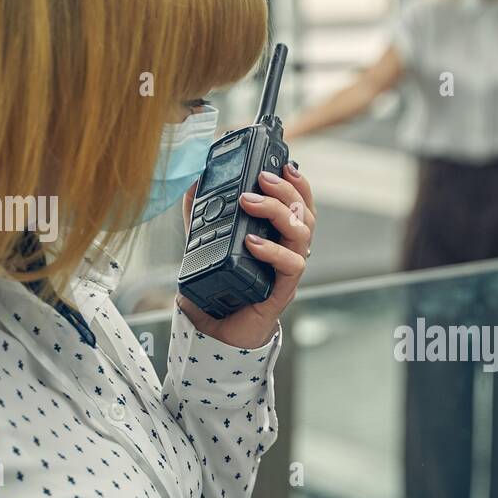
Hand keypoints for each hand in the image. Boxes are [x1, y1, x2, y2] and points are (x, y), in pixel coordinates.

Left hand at [175, 164, 315, 348]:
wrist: (217, 334)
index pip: (299, 205)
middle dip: (286, 190)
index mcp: (277, 239)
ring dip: (277, 213)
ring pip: (302, 234)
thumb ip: (201, 216)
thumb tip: (192, 183)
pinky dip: (273, 251)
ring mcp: (286, 272)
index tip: (285, 163)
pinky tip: (252, 243)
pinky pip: (291, 266)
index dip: (298, 184)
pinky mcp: (281, 292)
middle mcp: (288, 252)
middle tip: (261, 178)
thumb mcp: (206, 245)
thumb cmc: (221, 290)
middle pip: (304, 213)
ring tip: (249, 203)